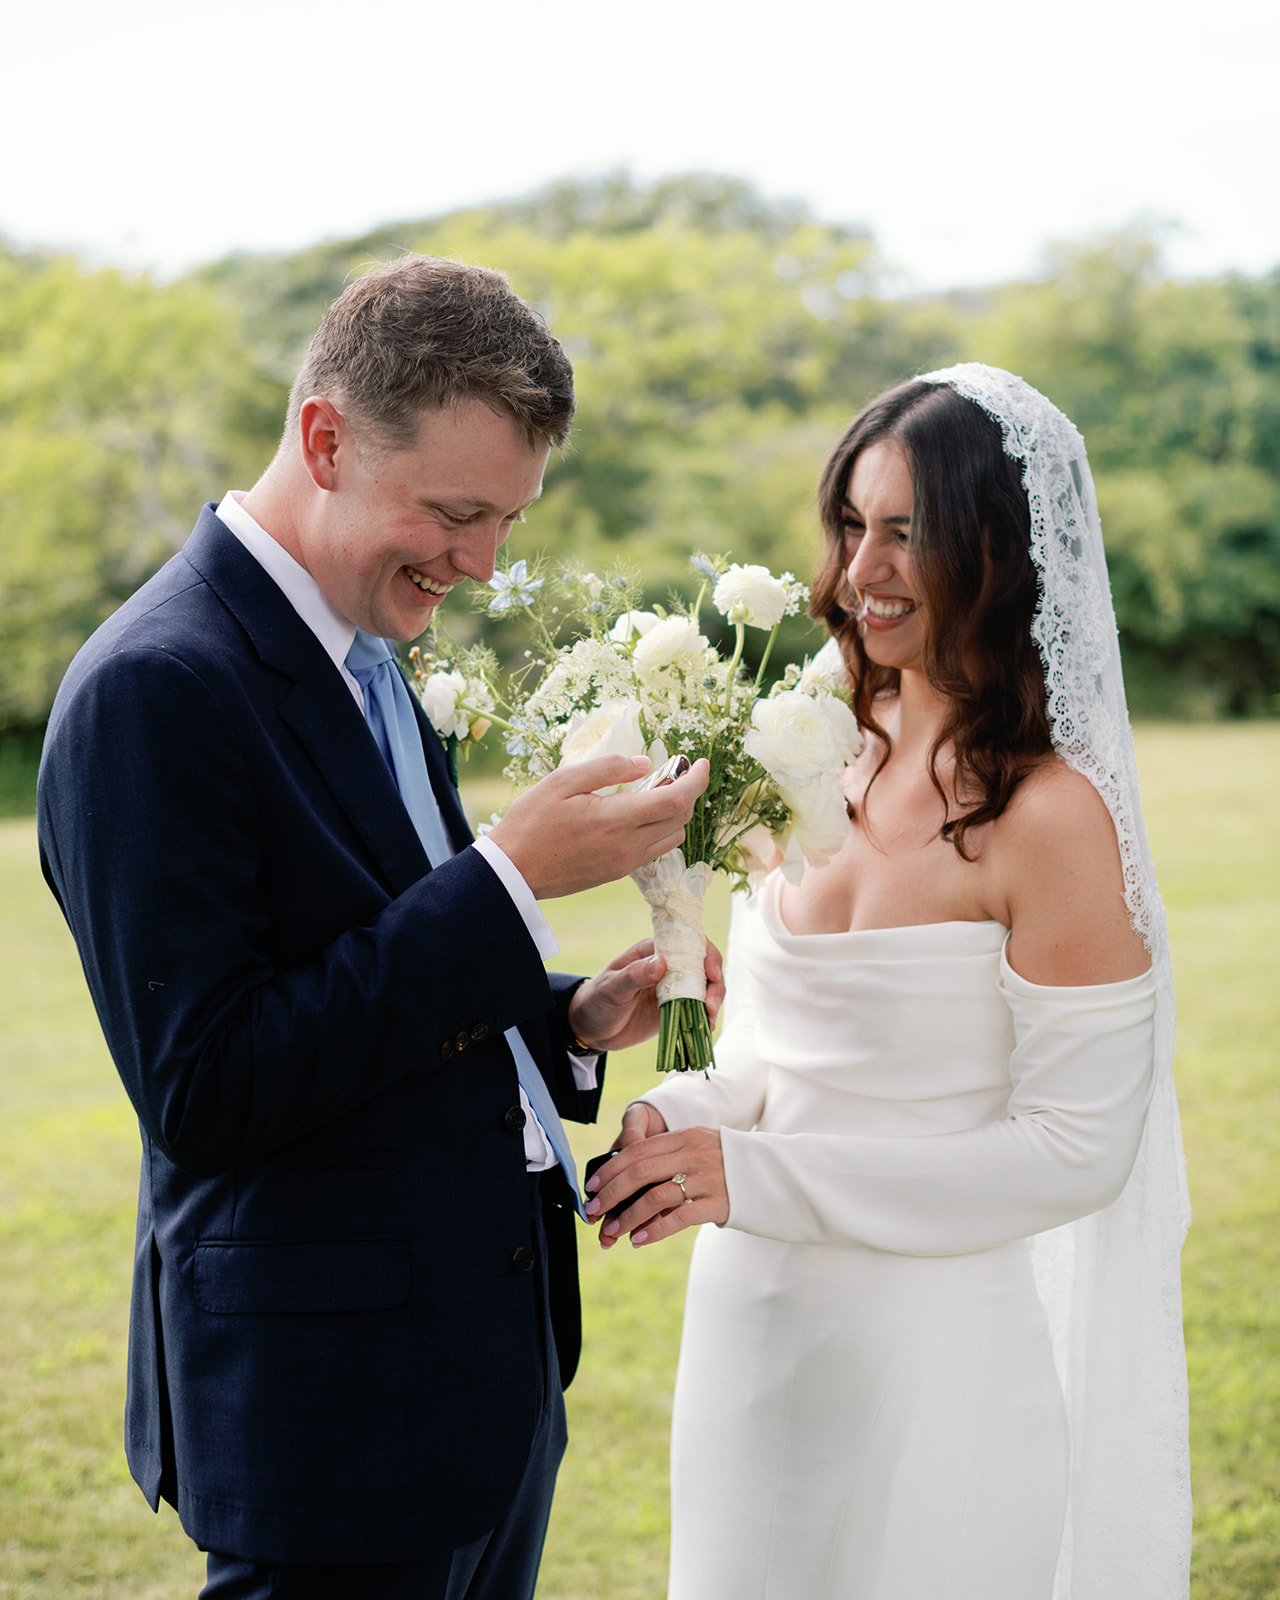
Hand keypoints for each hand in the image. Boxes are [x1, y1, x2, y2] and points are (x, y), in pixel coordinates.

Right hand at [487, 755, 709, 899]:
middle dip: (688, 792)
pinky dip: (659, 829)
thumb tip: (645, 763)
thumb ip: (608, 768)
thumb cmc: (530, 822)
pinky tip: (638, 814)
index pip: (677, 801)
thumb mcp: (562, 781)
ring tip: (658, 790)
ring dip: (675, 813)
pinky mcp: (616, 873)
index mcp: (616, 820)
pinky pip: (652, 850)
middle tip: (675, 770)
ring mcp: (624, 863)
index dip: (697, 780)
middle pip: (681, 819)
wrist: (511, 872)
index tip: (701, 763)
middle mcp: (628, 846)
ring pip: (672, 838)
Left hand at [567, 939, 724, 1054]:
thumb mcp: (611, 987)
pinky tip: (707, 1027)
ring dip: (713, 1001)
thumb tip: (660, 962)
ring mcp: (673, 989)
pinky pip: (697, 1010)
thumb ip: (634, 974)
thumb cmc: (596, 1000)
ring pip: (705, 989)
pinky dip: (706, 1017)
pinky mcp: (675, 1009)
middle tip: (710, 1004)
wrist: (590, 1029)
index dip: (706, 954)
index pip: (688, 943)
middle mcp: (668, 967)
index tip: (711, 972)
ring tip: (710, 1018)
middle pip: (704, 966)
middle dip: (714, 984)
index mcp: (652, 951)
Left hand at [585, 1125, 728, 1247]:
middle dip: (610, 1194)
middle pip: (640, 1171)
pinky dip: (653, 1229)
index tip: (591, 1188)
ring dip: (627, 1216)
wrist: (776, 1174)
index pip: (637, 1150)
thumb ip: (670, 1157)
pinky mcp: (718, 1203)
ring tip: (611, 1232)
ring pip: (654, 1196)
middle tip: (593, 1213)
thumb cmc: (729, 1164)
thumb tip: (627, 1178)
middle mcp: (693, 1154)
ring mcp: (706, 1178)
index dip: (610, 1170)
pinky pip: (678, 1217)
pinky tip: (638, 1239)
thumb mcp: (700, 1147)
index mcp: (685, 1136)